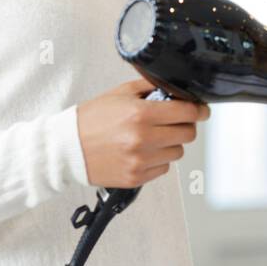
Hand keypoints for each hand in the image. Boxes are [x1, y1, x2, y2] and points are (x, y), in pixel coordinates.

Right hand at [76, 77, 210, 188]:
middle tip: (174, 122)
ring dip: (171, 144)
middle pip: (187, 134)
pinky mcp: (135, 178)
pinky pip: (164, 168)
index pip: (187, 113)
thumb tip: (177, 90)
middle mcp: (142, 139)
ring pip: (177, 152)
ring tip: (152, 137)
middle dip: (185, 125)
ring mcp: (139, 161)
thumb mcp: (121, 94)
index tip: (201, 110)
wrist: (65, 148)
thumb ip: (151, 88)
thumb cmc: (91, 120)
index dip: (199, 110)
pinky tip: (142, 151)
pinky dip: (158, 160)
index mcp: (140, 114)